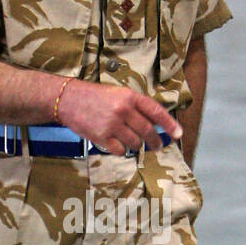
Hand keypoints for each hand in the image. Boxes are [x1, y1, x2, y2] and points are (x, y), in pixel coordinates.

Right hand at [57, 80, 181, 153]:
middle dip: (156, 141)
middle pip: (147, 131)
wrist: (68, 99)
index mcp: (130, 96)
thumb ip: (135, 106)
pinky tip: (119, 146)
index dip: (169, 124)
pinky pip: (120, 150)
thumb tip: (154, 123)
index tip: (178, 134)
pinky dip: (122, 151)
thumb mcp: (118, 94)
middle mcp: (123, 110)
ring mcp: (112, 124)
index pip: (156, 112)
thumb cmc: (94, 96)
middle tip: (158, 146)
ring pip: (135, 142)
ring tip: (135, 144)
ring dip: (138, 146)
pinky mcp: (101, 137)